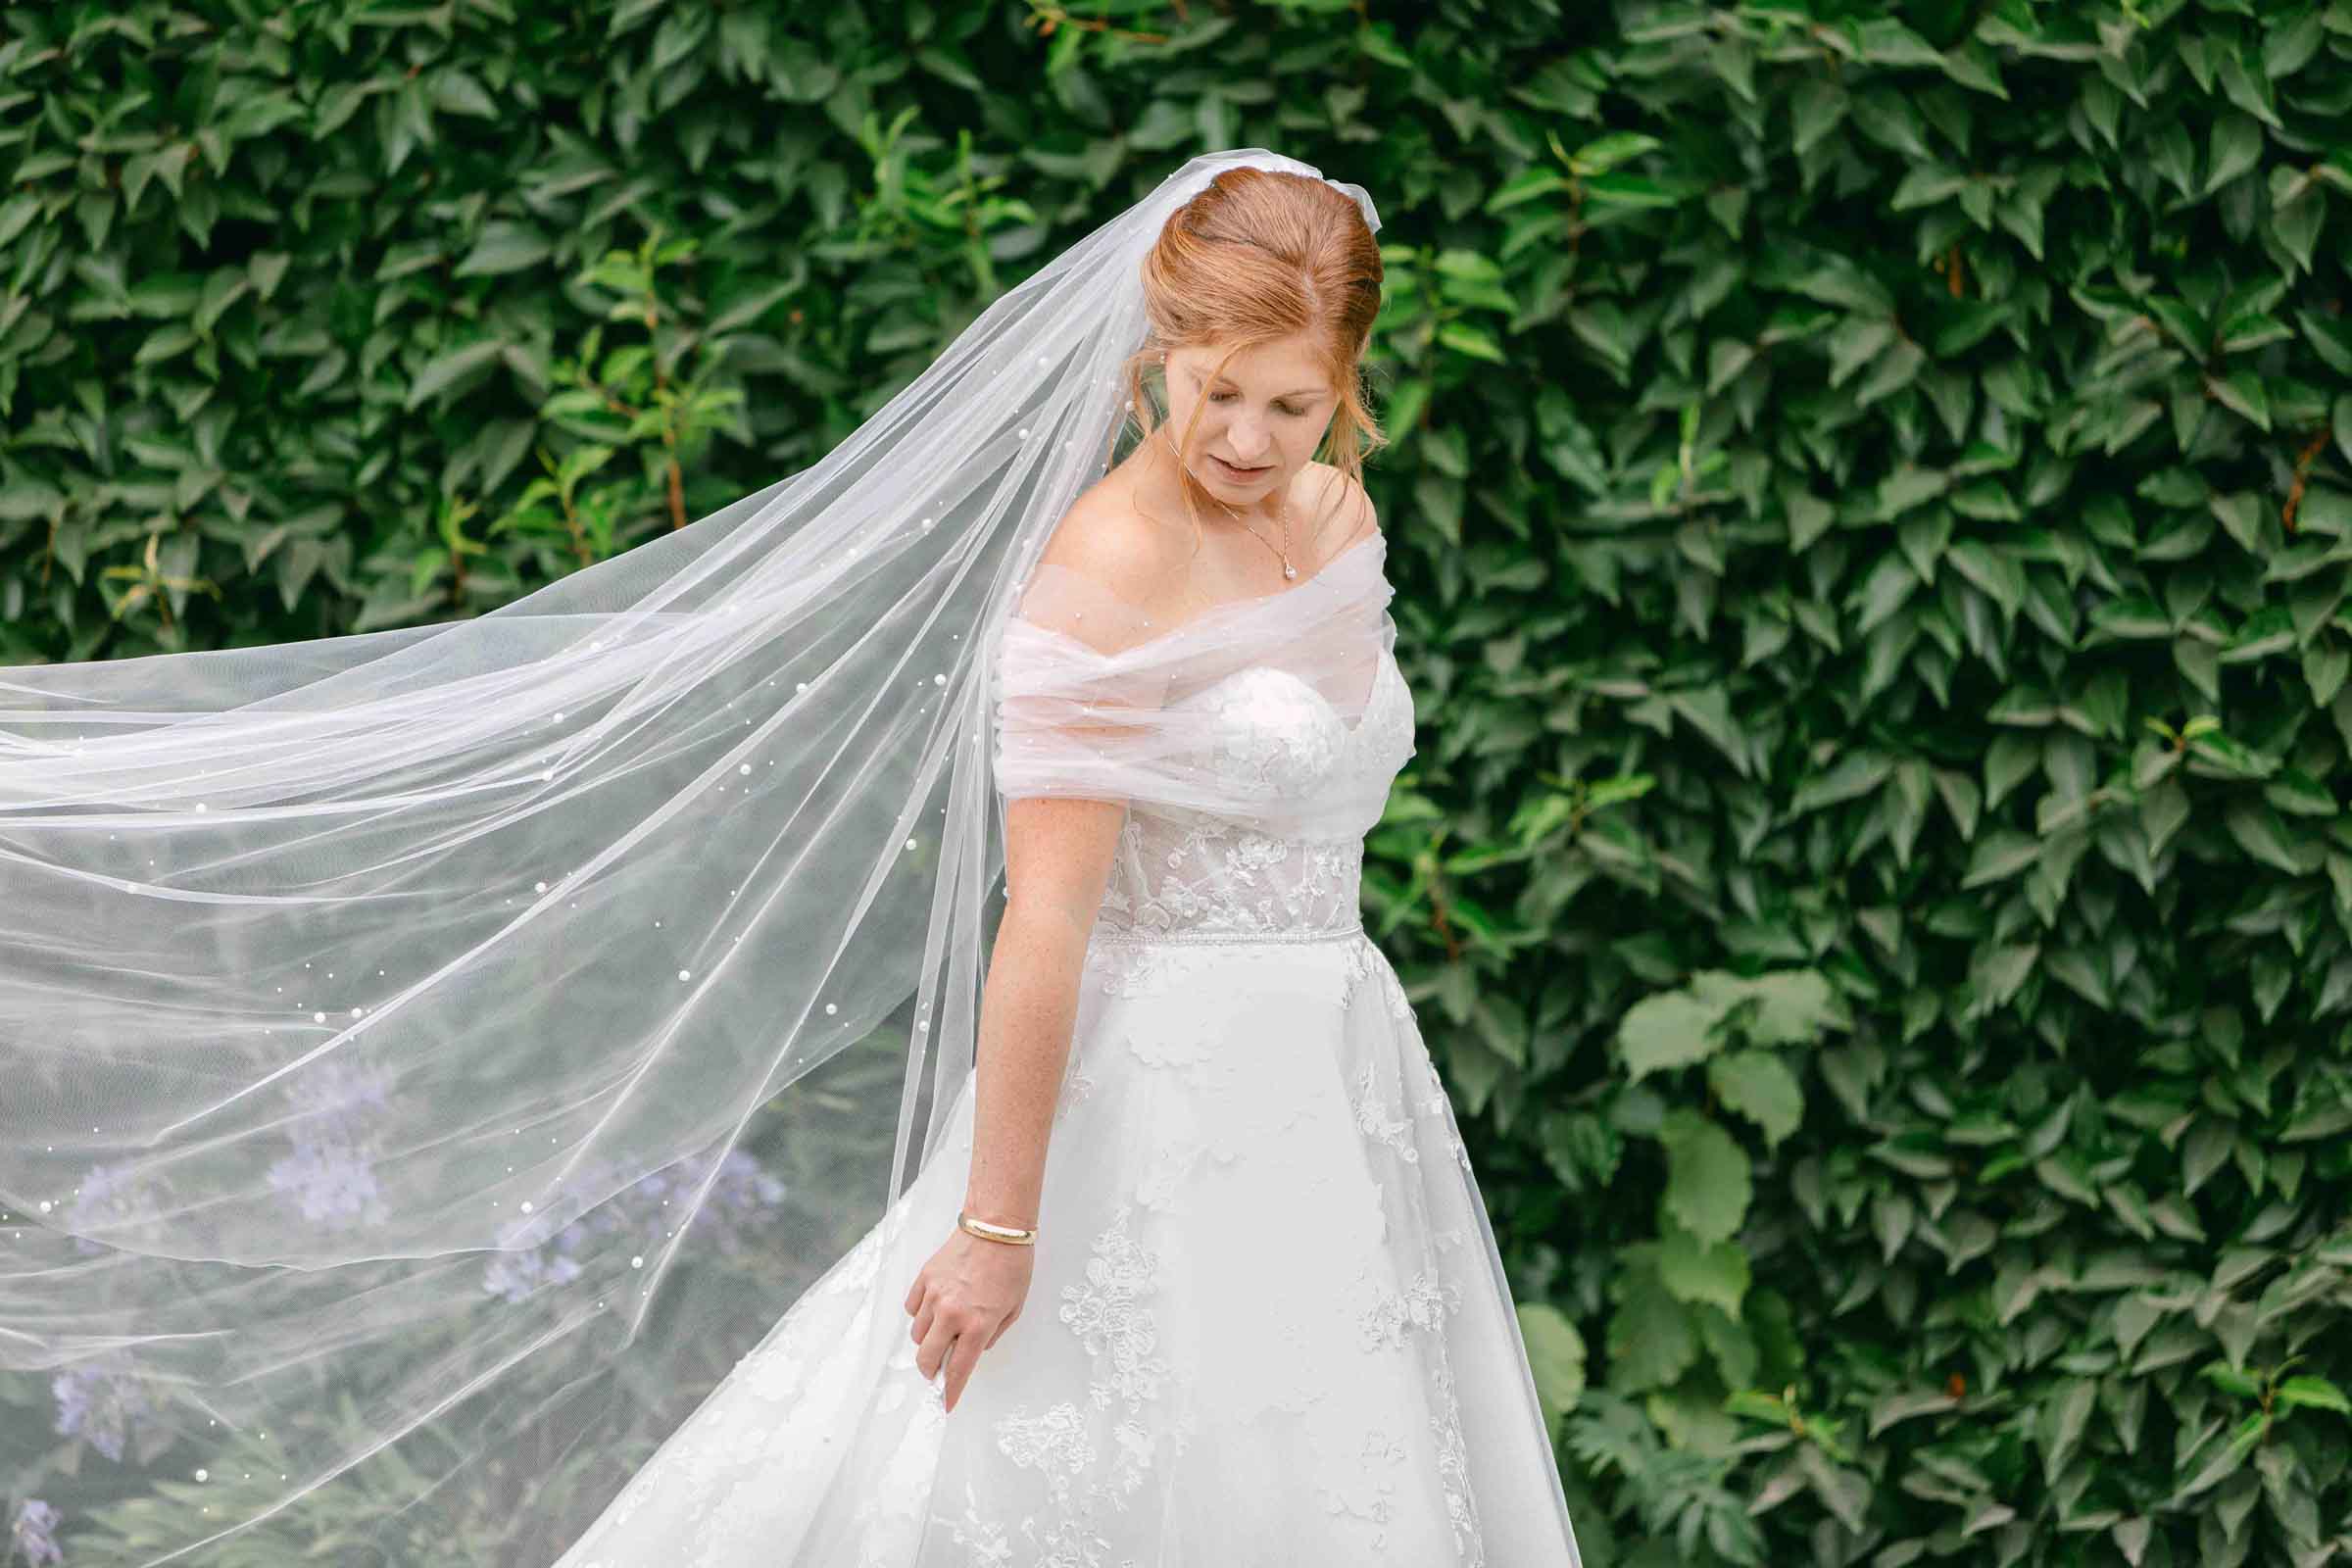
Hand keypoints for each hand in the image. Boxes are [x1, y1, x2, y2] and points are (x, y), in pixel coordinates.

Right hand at [903, 1224, 1032, 1413]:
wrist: (996, 1226)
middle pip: (927, 1358)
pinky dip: (920, 1314)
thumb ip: (991, 1336)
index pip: (957, 1370)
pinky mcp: (924, 1278)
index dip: (950, 1392)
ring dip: (928, 1340)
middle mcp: (952, 1313)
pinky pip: (912, 1309)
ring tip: (943, 1329)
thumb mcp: (1014, 1308)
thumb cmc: (1012, 1265)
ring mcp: (935, 1295)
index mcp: (978, 1324)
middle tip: (937, 1370)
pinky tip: (935, 1308)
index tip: (945, 1404)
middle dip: (930, 1371)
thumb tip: (972, 1350)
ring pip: (917, 1334)